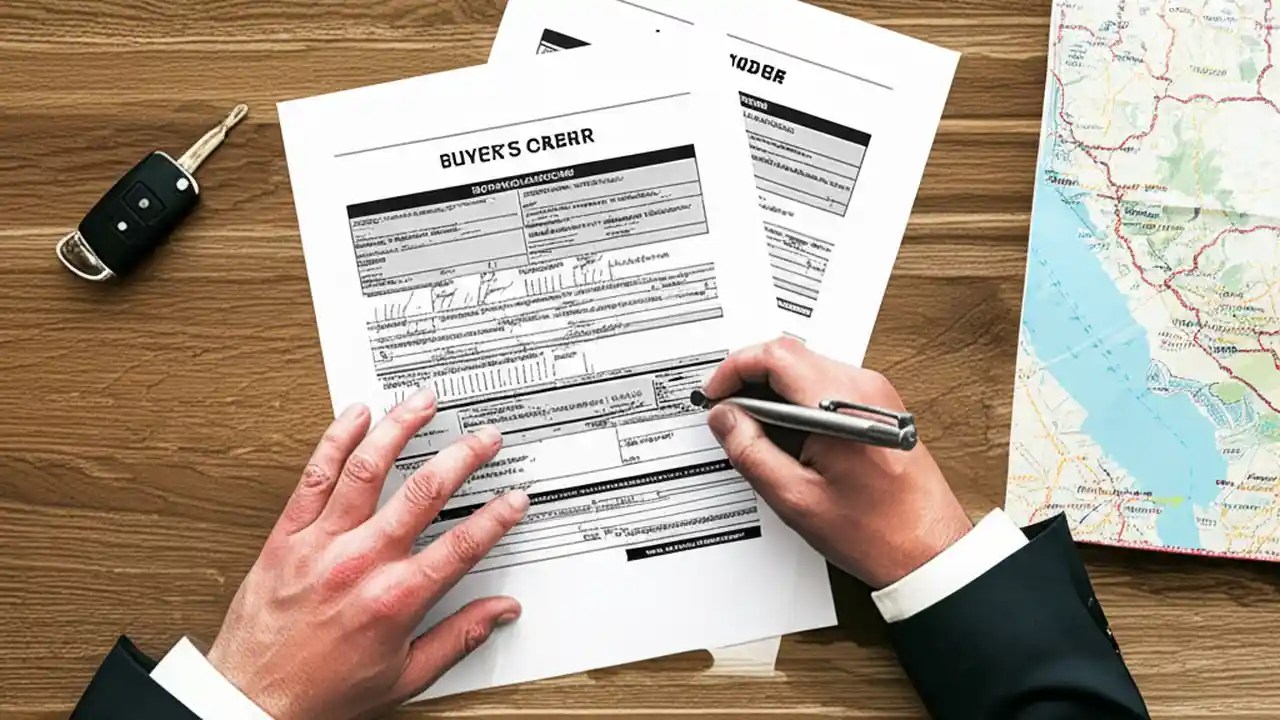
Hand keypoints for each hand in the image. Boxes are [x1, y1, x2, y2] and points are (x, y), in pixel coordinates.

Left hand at [206, 389, 528, 719]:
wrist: (252, 701)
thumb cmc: (323, 693)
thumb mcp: (405, 677)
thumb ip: (458, 637)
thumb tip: (500, 612)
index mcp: (396, 599)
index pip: (463, 544)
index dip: (496, 517)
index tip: (513, 499)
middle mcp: (361, 562)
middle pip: (424, 492)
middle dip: (463, 458)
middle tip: (484, 438)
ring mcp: (322, 543)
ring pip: (368, 468)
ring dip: (400, 429)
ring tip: (422, 404)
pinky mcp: (287, 535)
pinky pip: (315, 476)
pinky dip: (336, 440)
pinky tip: (355, 417)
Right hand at [703, 338, 971, 587]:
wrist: (930, 551)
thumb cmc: (876, 532)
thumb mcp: (796, 498)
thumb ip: (752, 451)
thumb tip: (724, 419)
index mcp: (842, 402)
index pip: (776, 355)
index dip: (735, 369)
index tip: (715, 395)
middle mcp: (864, 387)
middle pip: (791, 356)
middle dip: (750, 380)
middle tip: (728, 415)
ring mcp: (876, 394)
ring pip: (807, 370)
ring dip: (773, 392)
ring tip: (755, 433)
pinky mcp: (879, 408)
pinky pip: (826, 387)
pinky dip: (797, 402)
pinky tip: (786, 437)